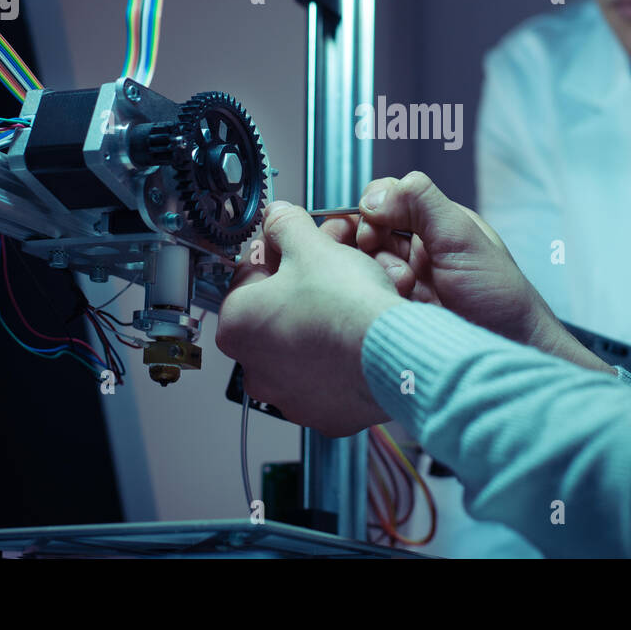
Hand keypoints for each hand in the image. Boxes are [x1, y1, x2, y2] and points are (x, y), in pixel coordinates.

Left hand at [216, 201, 405, 436]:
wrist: (393, 354)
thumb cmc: (347, 307)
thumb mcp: (311, 247)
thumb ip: (285, 225)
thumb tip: (275, 215)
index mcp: (237, 324)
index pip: (248, 274)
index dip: (277, 253)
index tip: (298, 247)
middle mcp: (254, 367)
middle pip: (274, 313)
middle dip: (300, 290)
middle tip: (330, 273)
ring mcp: (288, 395)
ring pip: (301, 348)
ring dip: (319, 325)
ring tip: (350, 306)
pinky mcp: (323, 413)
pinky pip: (327, 379)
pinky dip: (339, 360)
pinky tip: (358, 340)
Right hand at [337, 171, 612, 374]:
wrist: (511, 350)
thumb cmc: (500, 295)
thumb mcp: (462, 237)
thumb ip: (422, 203)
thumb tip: (374, 195)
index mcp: (435, 222)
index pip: (386, 198)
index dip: (371, 210)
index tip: (371, 228)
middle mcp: (417, 247)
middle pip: (368, 230)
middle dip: (370, 245)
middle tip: (380, 258)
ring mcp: (406, 280)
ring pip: (365, 264)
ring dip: (376, 273)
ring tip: (402, 288)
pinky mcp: (398, 309)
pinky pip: (370, 295)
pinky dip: (375, 298)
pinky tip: (396, 305)